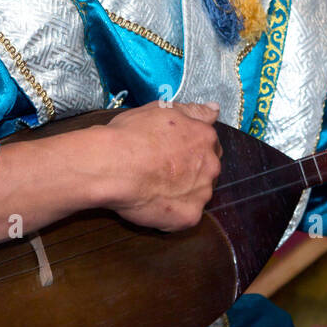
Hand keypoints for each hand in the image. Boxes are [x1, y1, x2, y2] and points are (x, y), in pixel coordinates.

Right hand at [89, 101, 222, 230]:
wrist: (112, 166)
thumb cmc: (131, 136)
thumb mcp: (162, 109)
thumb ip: (193, 111)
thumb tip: (214, 109)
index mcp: (204, 137)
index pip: (209, 144)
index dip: (190, 149)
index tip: (174, 153)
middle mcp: (210, 165)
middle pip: (207, 170)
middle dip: (191, 171)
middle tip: (162, 171)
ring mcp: (202, 193)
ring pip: (198, 194)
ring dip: (183, 192)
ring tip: (155, 188)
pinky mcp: (189, 216)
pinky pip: (185, 217)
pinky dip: (172, 214)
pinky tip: (153, 204)